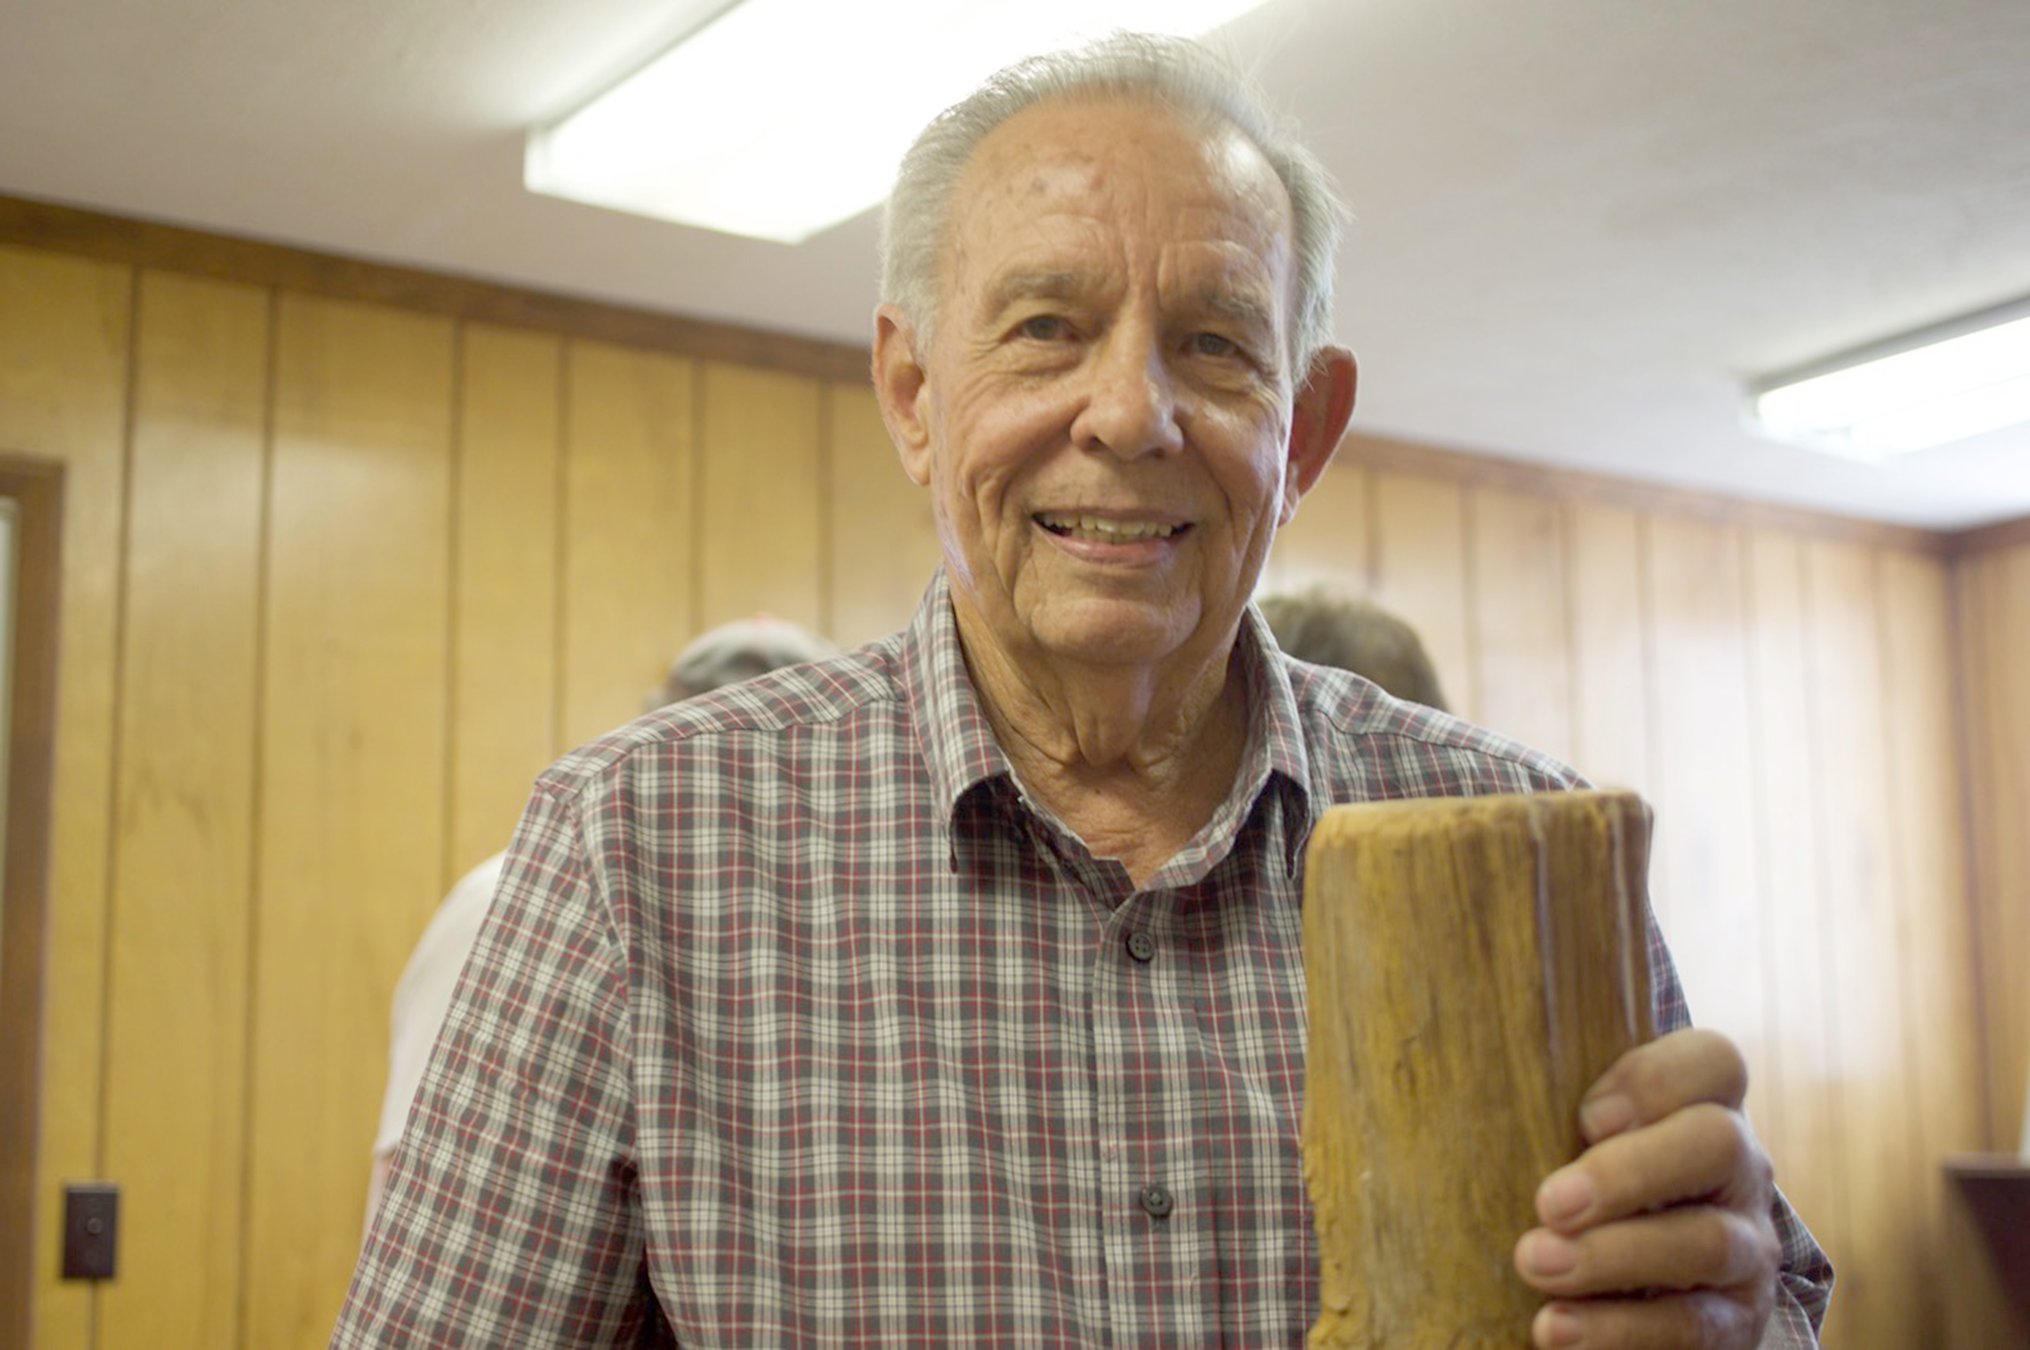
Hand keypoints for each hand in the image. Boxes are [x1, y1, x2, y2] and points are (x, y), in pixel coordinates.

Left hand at [1512, 1028, 1779, 1346]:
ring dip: (1613, 1256)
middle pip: (1718, 1143)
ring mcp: (1747, 1247)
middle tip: (1549, 1203)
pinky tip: (1555, 1329)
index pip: (1714, 1062)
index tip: (1586, 1117)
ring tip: (1534, 1264)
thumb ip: (1545, 1106)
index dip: (1655, 1079)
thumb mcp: (1573, 1139)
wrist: (1640, 1290)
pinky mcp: (1735, 1322)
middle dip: (1627, 1172)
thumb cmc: (1584, 1190)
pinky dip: (1618, 1330)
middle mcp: (1739, 1171)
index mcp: (1703, 1108)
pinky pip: (1692, 1328)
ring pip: (1708, 1241)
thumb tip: (1450, 1079)